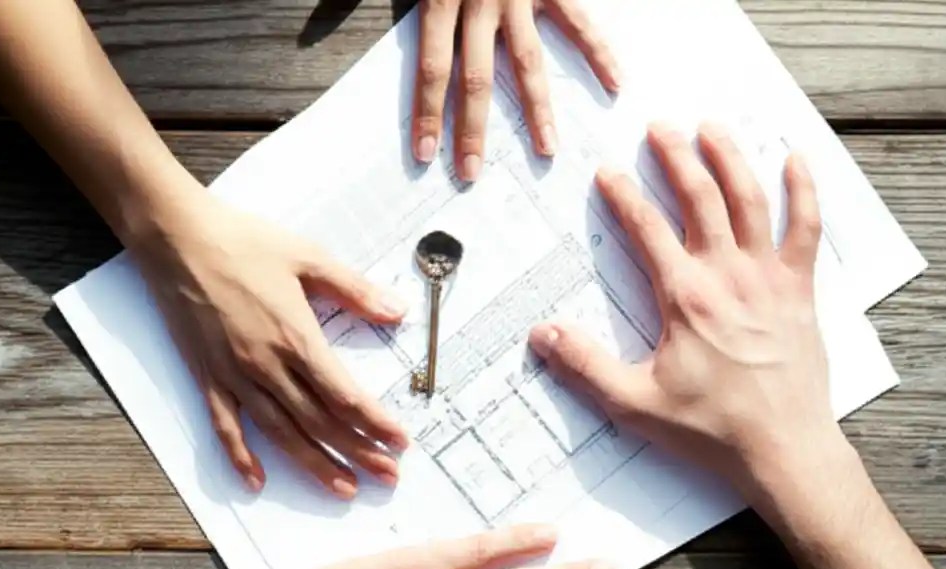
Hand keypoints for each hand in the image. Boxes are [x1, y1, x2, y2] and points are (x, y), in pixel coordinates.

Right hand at [128, 190, 409, 499]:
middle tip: (387, 476)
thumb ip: (355, 290)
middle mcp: (266, 365)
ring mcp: (233, 375)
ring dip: (313, 464)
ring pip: (280, 432)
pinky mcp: (206, 376)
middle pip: (319, 422)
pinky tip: (258, 480)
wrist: (177, 237)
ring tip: (343, 487)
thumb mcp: (309, 258)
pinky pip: (225, 425)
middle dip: (358, 452)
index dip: (375, 423)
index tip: (400, 442)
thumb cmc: (243, 242)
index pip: (344, 395)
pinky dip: (241, 456)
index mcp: (296, 337)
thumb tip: (398, 312)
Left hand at [413, 0, 620, 179]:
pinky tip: (614, 83)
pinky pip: (578, 21)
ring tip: (548, 150)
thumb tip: (331, 29)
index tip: (426, 155)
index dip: (428, 113)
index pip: (431, 69)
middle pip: (475, 77)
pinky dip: (599, 52)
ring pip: (527, 61)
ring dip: (537, 110)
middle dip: (473, 130)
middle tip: (472, 173)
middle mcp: (479, 2)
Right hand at [529, 123, 840, 504]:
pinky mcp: (800, 290)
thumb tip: (542, 335)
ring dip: (729, 158)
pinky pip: (806, 228)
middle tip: (659, 128)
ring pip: (749, 200)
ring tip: (711, 128)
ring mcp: (768, 278)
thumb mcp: (635, 403)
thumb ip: (585, 365)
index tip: (608, 172)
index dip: (623, 195)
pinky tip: (796, 161)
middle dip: (675, 156)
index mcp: (684, 298)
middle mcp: (727, 275)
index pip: (647, 228)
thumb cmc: (710, 430)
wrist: (782, 449)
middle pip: (700, 197)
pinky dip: (802, 191)